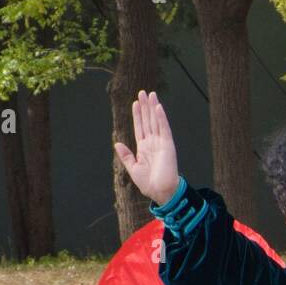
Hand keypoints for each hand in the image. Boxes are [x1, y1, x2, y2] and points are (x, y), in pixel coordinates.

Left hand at [114, 90, 180, 204]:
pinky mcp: (168, 145)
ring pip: (156, 121)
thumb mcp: (133, 169)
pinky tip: (158, 107)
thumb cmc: (148, 184)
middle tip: (143, 92)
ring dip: (153, 108)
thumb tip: (117, 143)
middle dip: (145, 107)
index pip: (140, 127)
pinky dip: (161, 118)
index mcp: (144, 148)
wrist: (161, 192)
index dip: (138, 115)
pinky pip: (164, 129)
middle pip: (148, 121)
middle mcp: (153, 143)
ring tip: (150, 94)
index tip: (135, 103)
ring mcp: (161, 143)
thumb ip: (126, 156)